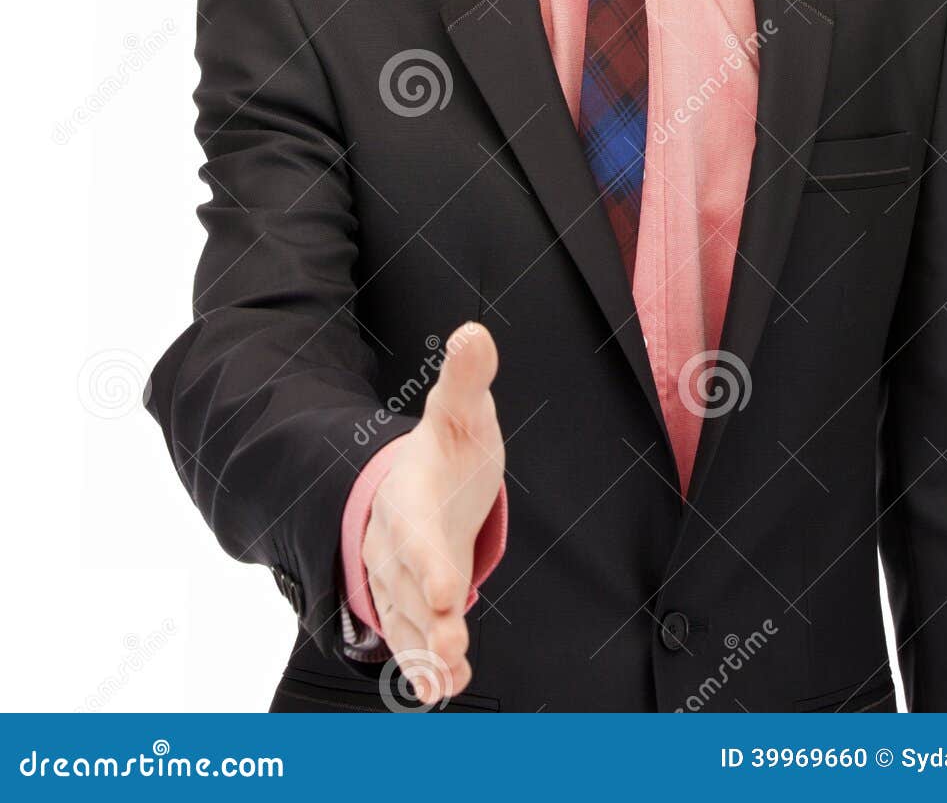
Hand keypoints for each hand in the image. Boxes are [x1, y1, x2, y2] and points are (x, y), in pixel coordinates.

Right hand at [361, 321, 503, 704]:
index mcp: (408, 498)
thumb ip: (465, 378)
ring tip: (448, 679)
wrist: (419, 483)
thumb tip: (473, 332)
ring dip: (426, 653)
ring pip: (409, 623)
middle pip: (406, 590)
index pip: (415, 534)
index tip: (447, 591)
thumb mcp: (459, 410)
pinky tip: (446, 689)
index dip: (428, 564)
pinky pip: (417, 640)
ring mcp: (403, 582)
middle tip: (450, 645)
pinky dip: (428, 667)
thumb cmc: (444, 451)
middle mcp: (397, 546)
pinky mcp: (417, 607)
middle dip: (426, 622)